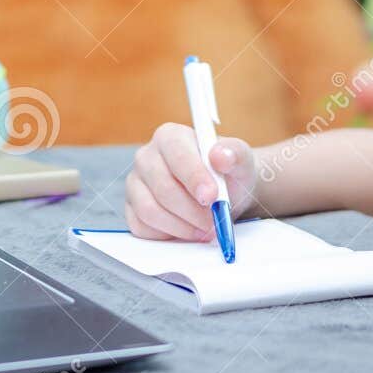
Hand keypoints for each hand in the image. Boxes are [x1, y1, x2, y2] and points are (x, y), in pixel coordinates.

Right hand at [125, 122, 257, 241]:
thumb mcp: (240, 161)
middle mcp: (147, 157)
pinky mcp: (132, 209)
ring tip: (205, 229)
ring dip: (183, 227)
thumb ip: (234, 154)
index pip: (176, 154)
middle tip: (215, 221)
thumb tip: (220, 155)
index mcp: (170, 136)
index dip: (194, 177)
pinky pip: (142, 228)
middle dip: (192, 210)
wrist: (224, 195)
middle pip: (163, 188)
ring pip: (150, 211)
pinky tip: (187, 230)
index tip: (212, 196)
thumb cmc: (228, 174)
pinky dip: (169, 235)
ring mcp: (136, 184)